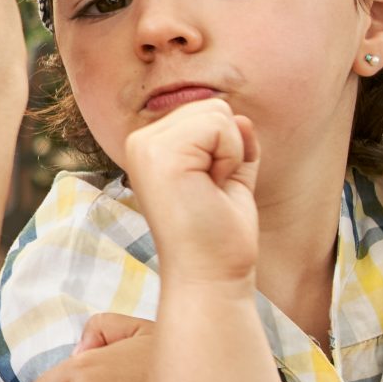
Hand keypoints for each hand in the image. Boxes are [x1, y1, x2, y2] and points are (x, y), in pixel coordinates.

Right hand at [119, 98, 260, 287]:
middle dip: (228, 147)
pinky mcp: (159, 153)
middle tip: (211, 191)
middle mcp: (141, 141)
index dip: (226, 149)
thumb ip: (233, 143)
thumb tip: (241, 118)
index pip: (206, 112)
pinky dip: (230, 157)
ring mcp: (146, 145)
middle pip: (212, 107)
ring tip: (210, 190)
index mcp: (151, 146)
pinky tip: (210, 188)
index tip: (211, 188)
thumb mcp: (229, 177)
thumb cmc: (220, 234)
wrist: (210, 275)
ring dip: (230, 153)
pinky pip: (219, 125)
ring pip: (217, 113)